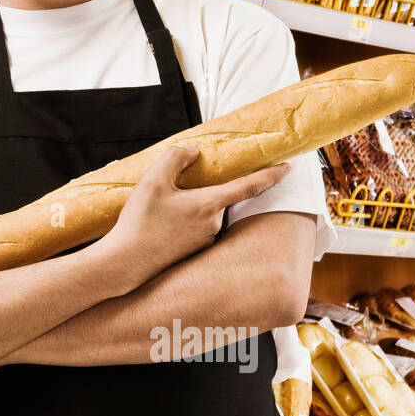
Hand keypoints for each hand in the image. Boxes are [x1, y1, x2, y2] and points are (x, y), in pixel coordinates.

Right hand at [89, 145, 291, 286]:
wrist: (126, 263)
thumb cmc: (140, 222)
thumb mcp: (153, 180)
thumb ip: (175, 158)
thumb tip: (194, 152)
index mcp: (209, 204)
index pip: (249, 186)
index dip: (270, 174)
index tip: (288, 167)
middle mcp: (213, 224)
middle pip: (217, 199)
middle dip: (203, 191)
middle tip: (174, 191)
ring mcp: (205, 241)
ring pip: (204, 215)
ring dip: (190, 209)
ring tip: (158, 212)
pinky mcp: (193, 253)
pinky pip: (194, 230)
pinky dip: (182, 224)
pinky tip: (159, 226)